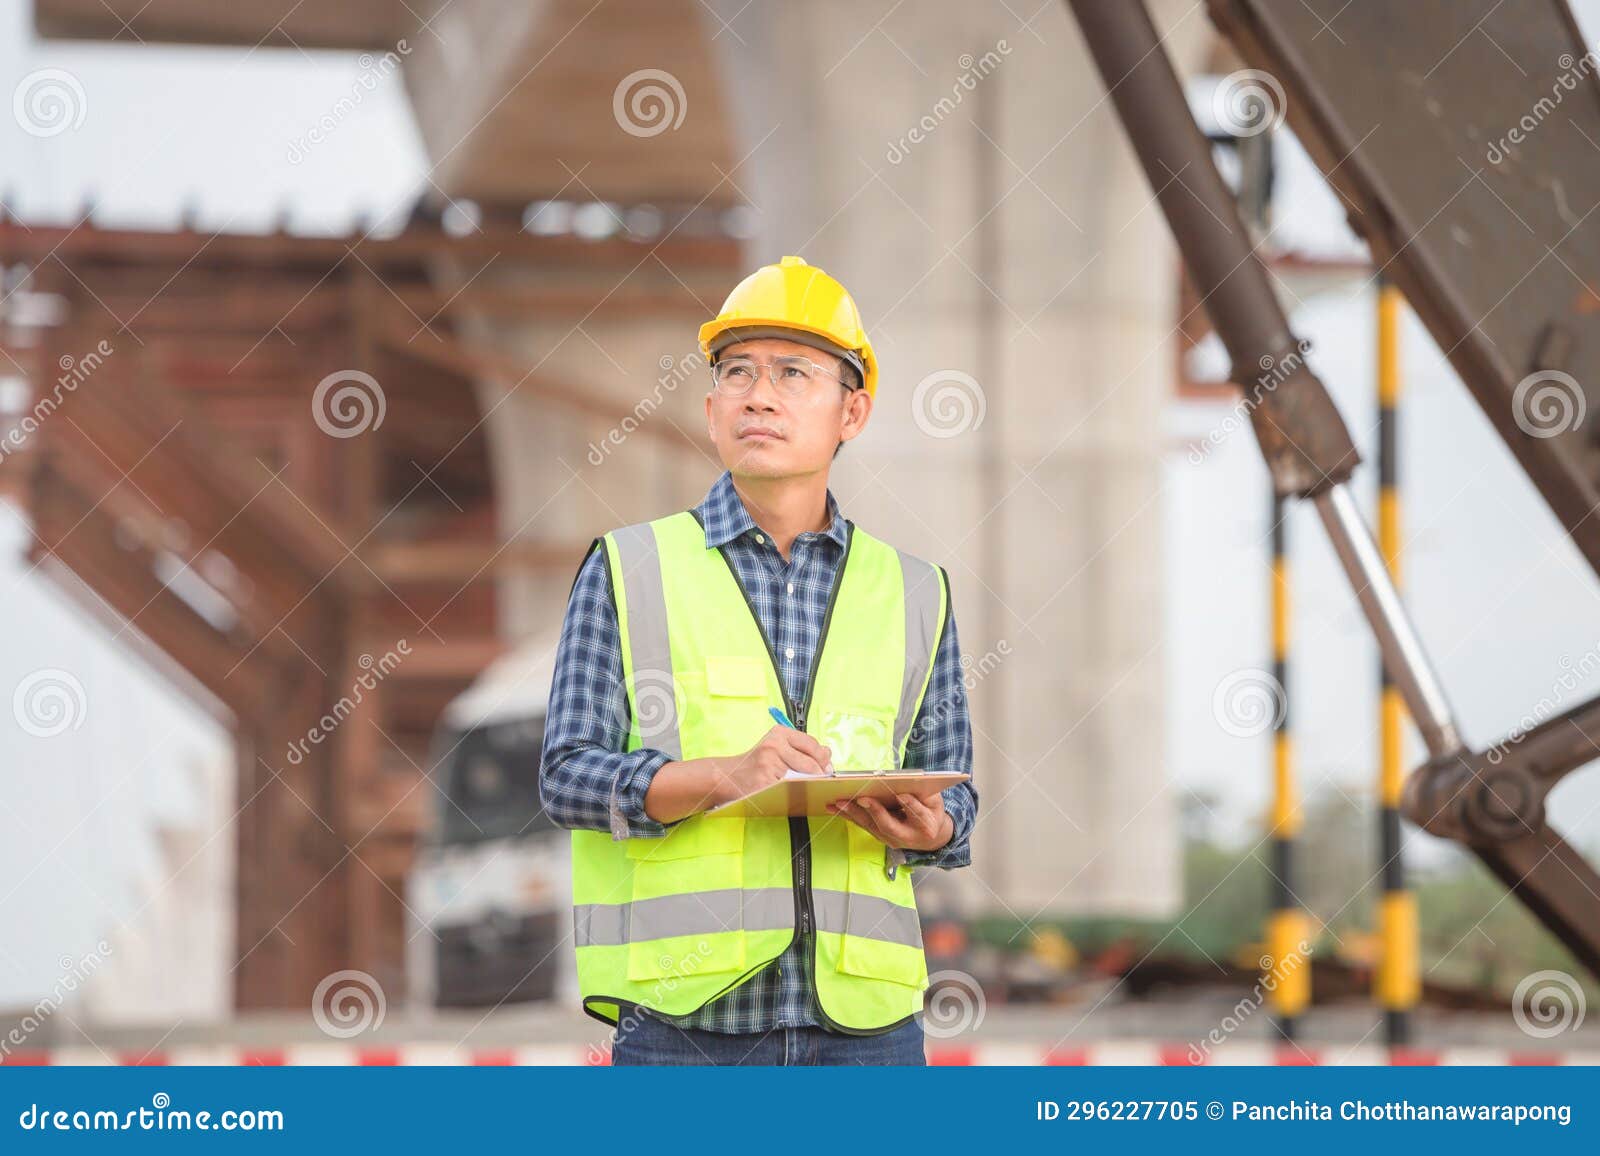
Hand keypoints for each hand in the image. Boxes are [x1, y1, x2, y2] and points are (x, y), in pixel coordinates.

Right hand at [712, 725, 833, 805]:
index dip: (823, 758)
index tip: (827, 767)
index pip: (812, 744)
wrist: (728, 776)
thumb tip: (828, 753)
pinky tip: (791, 793)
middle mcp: (774, 745)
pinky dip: (794, 793)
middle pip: (811, 762)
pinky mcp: (765, 782)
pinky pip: (790, 789)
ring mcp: (769, 764)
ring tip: (805, 785)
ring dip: (808, 784)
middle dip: (820, 774)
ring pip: (802, 778)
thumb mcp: (776, 747)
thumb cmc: (756, 763)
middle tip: (821, 780)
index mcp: (779, 733)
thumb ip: (801, 748)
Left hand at [827, 791, 952, 851]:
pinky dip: (848, 815)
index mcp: (926, 826)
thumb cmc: (932, 813)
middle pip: (888, 824)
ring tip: (839, 802)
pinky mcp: (879, 836)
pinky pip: (862, 825)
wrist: (930, 838)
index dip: (910, 805)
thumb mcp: (935, 802)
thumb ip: (924, 795)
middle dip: (874, 811)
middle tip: (861, 798)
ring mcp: (890, 839)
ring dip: (853, 813)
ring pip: (870, 825)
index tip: (902, 795)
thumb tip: (907, 784)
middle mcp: (906, 836)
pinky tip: (834, 807)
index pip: (918, 815)